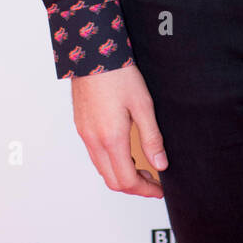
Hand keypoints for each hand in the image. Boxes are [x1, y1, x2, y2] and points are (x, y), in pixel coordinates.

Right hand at [71, 61, 168, 196]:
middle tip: (154, 181)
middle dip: (134, 187)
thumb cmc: (119, 74)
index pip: (127, 180)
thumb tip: (161, 164)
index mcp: (111, 138)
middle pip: (112, 181)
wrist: (93, 53)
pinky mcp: (82, 126)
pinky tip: (125, 151)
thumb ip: (152, 137)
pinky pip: (95, 156)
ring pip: (102, 170)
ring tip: (143, 166)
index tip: (159, 190)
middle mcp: (94, 141)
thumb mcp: (143, 104)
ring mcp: (85, 134)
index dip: (145, 190)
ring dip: (122, 175)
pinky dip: (111, 162)